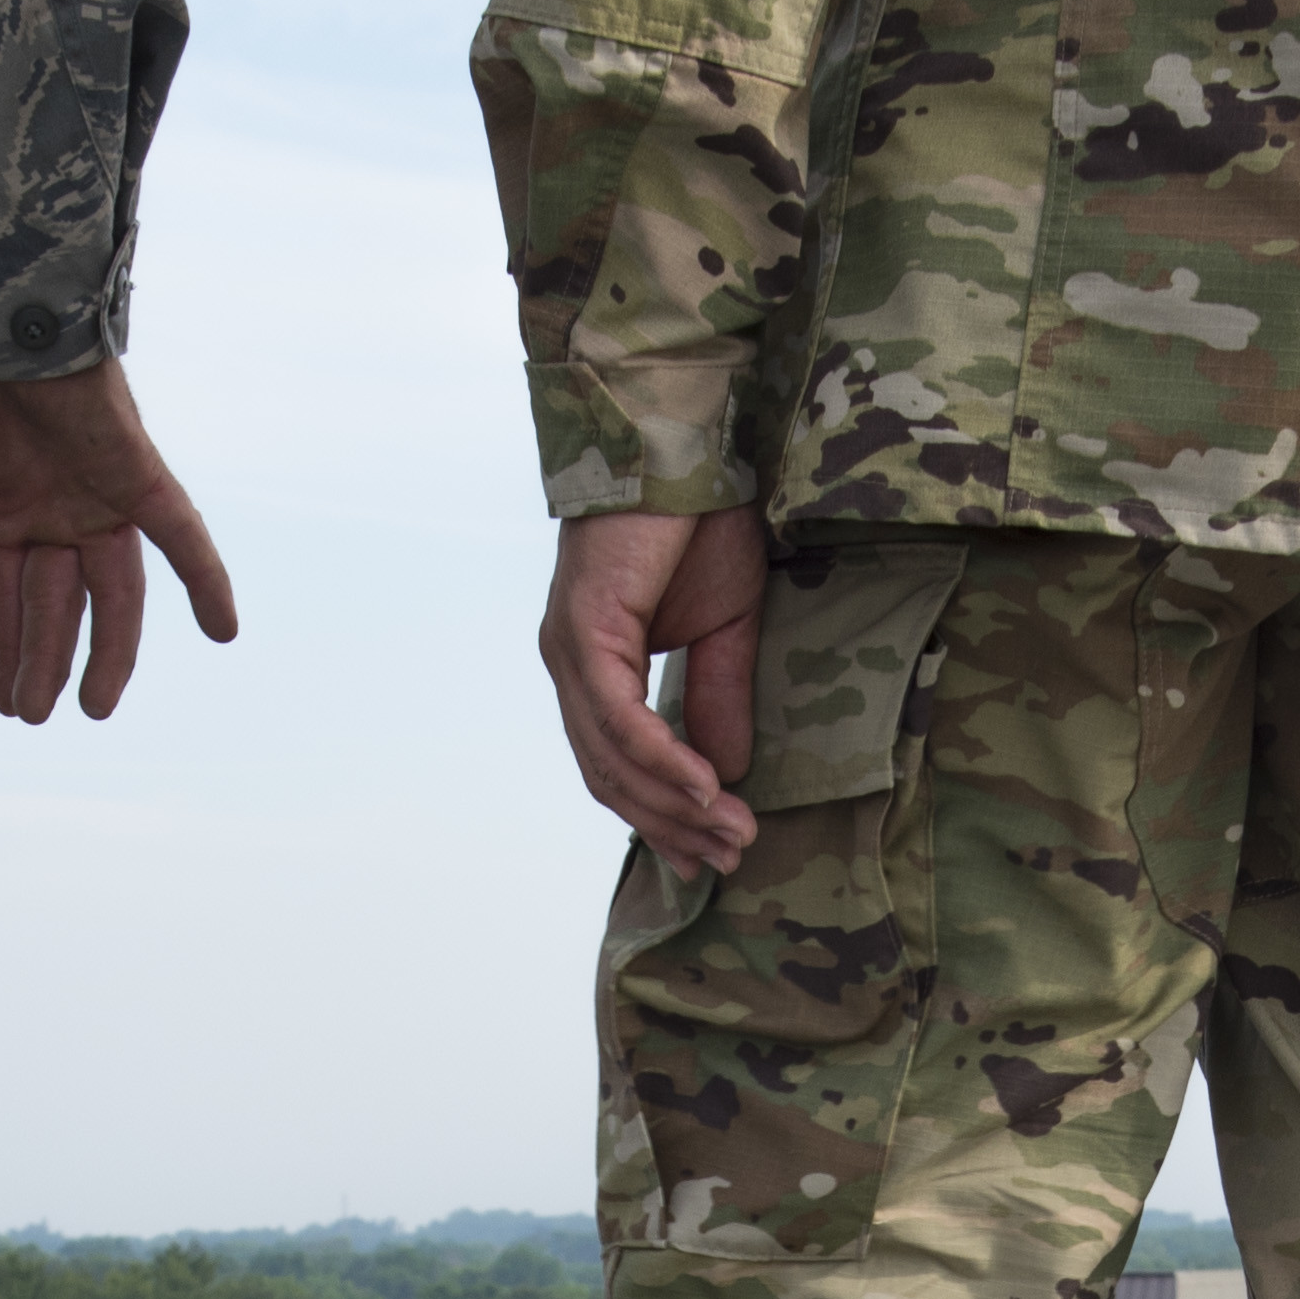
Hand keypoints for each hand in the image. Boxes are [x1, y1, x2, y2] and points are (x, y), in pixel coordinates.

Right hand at [0, 357, 237, 723]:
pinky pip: (183, 535)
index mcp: (8, 508)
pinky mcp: (138, 476)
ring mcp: (101, 495)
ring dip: (110, 649)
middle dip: (45, 659)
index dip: (7, 648)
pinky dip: (207, 580)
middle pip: (60, 604)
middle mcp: (60, 509)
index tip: (5, 700)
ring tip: (94, 706)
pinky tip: (224, 632)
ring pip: (114, 591)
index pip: (10, 597)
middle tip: (34, 715)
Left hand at [542, 509, 771, 875]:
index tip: (713, 854)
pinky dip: (661, 757)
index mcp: (594, 663)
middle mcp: (570, 662)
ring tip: (730, 831)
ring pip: (612, 756)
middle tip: (729, 856)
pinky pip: (619, 716)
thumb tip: (725, 776)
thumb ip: (715, 698)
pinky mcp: (584, 629)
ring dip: (674, 801)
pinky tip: (705, 786)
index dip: (664, 815)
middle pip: (610, 775)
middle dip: (672, 823)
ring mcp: (570, 648)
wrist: (686, 442)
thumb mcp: (723, 629)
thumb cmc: (700, 523)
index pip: (618, 764)